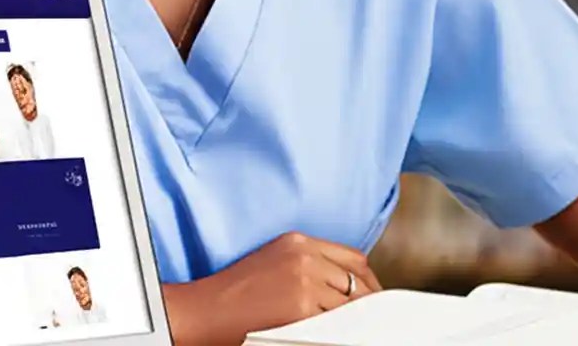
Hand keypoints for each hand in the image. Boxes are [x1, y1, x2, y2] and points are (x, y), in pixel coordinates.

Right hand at [164, 232, 381, 345]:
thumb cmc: (231, 293)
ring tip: (359, 334)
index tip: (373, 298)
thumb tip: (346, 289)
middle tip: (375, 322)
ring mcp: (305, 282)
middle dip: (369, 304)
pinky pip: (335, 324)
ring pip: (350, 306)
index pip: (353, 259)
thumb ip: (309, 265)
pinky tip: (342, 338)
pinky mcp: (301, 308)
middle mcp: (305, 256)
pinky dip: (342, 333)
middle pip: (357, 282)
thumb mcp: (273, 262)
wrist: (202, 311)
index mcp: (298, 241)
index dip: (369, 282)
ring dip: (357, 322)